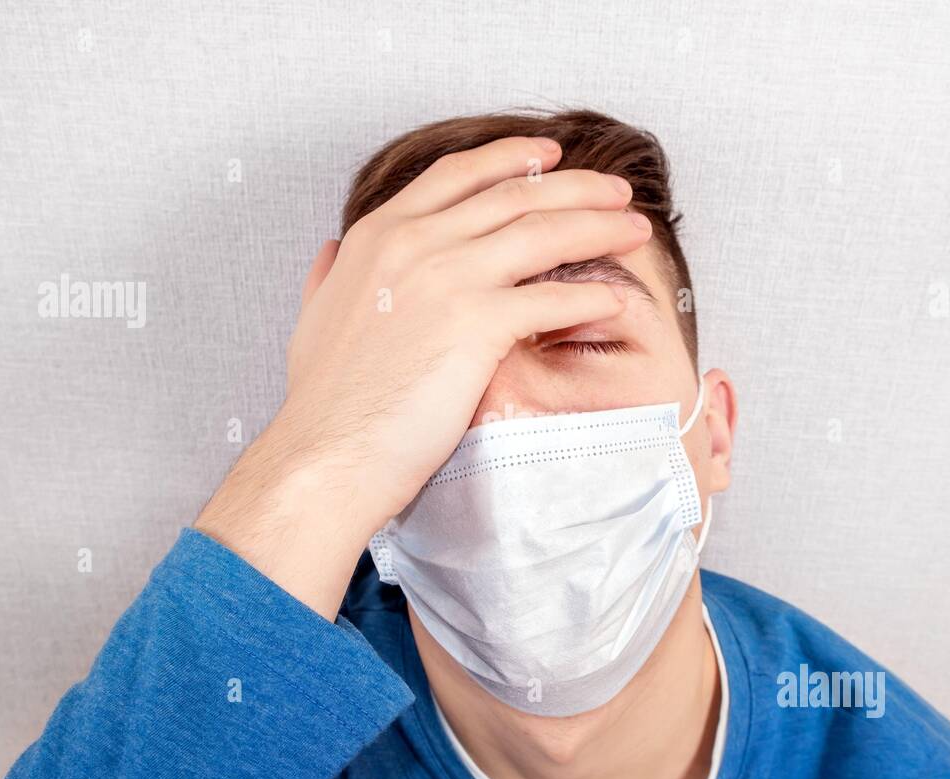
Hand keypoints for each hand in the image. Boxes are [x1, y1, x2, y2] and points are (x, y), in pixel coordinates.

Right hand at [196, 136, 652, 617]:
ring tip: (635, 231)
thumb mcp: (314, 318)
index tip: (549, 155)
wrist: (325, 452)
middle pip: (513, 195)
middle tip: (616, 190)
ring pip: (541, 233)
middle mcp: (414, 242)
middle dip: (575, 187)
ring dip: (598, 227)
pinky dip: (589, 295)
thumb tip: (334, 250)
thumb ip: (330, 276)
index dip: (510, 158)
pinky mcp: (475, 323)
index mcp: (378, 235)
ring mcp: (446, 277)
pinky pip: (551, 297)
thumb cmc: (324, 402)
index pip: (457, 174)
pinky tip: (615, 300)